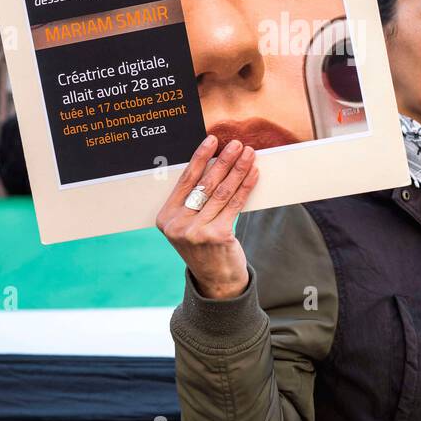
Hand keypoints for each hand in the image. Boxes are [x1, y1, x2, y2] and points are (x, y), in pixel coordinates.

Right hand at [156, 135, 258, 299]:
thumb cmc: (203, 245)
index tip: (212, 140)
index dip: (200, 158)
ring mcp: (197, 232)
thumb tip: (215, 162)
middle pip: (205, 184)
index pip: (185, 181)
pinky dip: (246, 186)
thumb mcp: (189, 225)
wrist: (216, 280)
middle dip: (223, 160)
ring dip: (238, 170)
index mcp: (166, 218)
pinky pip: (235, 205)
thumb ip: (194, 200)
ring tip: (249, 154)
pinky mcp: (218, 236)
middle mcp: (178, 225)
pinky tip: (253, 173)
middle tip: (236, 144)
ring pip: (222, 192)